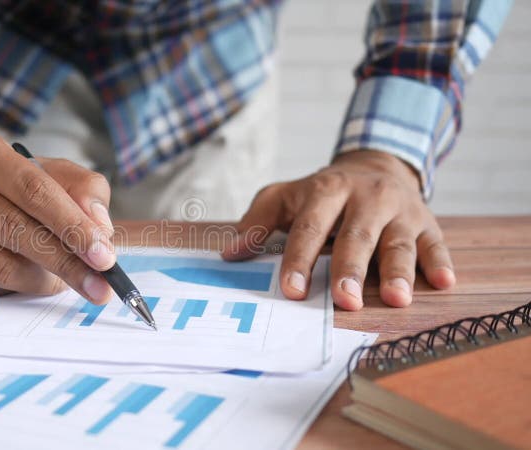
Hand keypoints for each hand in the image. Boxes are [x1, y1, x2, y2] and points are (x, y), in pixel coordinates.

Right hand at [0, 130, 115, 303]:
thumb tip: (100, 227)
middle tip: (100, 284)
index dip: (73, 224)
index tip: (105, 256)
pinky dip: (20, 288)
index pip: (34, 189)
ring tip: (69, 280)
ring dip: (45, 278)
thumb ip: (81, 190)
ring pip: (1, 263)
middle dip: (67, 261)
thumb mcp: (46, 173)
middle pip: (16, 227)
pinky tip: (35, 280)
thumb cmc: (4, 186)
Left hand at [222, 150, 455, 309]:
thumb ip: (257, 221)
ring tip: (395, 298)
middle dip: (350, 269)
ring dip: (398, 271)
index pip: (310, 228)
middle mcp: (366, 198)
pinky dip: (440, 262)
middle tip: (344, 301)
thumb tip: (230, 254)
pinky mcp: (427, 221)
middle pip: (357, 236)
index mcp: (327, 191)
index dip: (300, 259)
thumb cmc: (323, 193)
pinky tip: (443, 282)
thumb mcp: (285, 196)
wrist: (376, 164)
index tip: (292, 290)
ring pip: (398, 242)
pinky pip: (435, 242)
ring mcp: (399, 210)